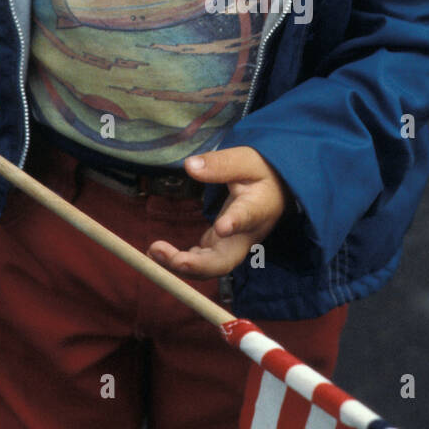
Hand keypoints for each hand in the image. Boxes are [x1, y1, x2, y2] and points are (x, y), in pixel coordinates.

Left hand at [147, 145, 294, 279]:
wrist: (275, 192)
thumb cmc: (261, 174)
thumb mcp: (245, 160)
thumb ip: (220, 164)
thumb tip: (190, 166)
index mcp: (257, 207)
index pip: (247, 217)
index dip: (235, 223)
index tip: (222, 226)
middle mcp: (245, 235)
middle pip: (224, 261)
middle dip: (196, 265)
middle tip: (169, 256)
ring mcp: (232, 245)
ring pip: (210, 267)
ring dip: (181, 265)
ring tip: (154, 251)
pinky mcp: (220, 247)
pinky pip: (201, 262)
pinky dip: (180, 261)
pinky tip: (158, 253)